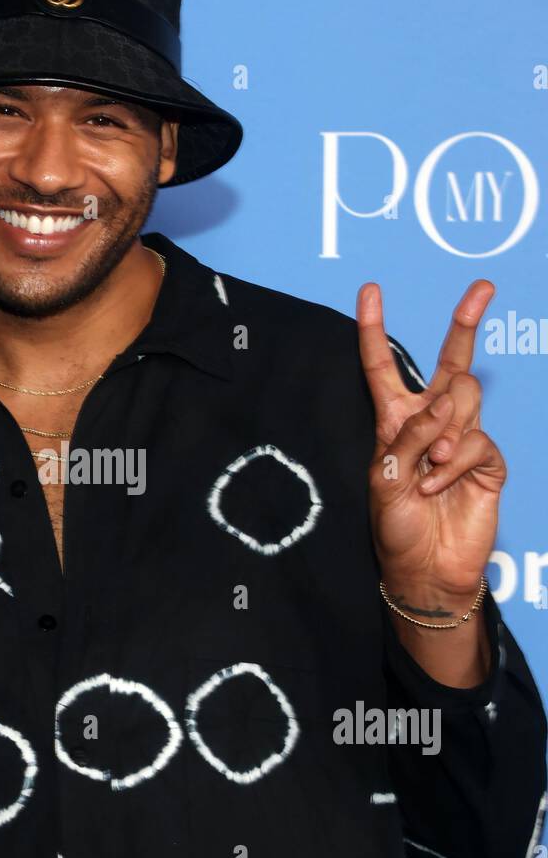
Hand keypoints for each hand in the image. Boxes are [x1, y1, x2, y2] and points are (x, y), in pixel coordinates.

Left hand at [356, 278, 505, 610]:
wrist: (426, 570)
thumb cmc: (395, 528)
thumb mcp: (384, 480)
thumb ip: (410, 437)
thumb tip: (446, 403)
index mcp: (394, 421)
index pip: (382, 367)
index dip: (374, 329)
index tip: (369, 290)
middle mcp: (431, 423)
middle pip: (451, 363)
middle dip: (466, 322)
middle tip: (483, 287)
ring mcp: (462, 439)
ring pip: (465, 397)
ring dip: (444, 431)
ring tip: (428, 469)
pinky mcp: (487, 461)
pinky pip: (476, 441)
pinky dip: (453, 463)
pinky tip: (438, 485)